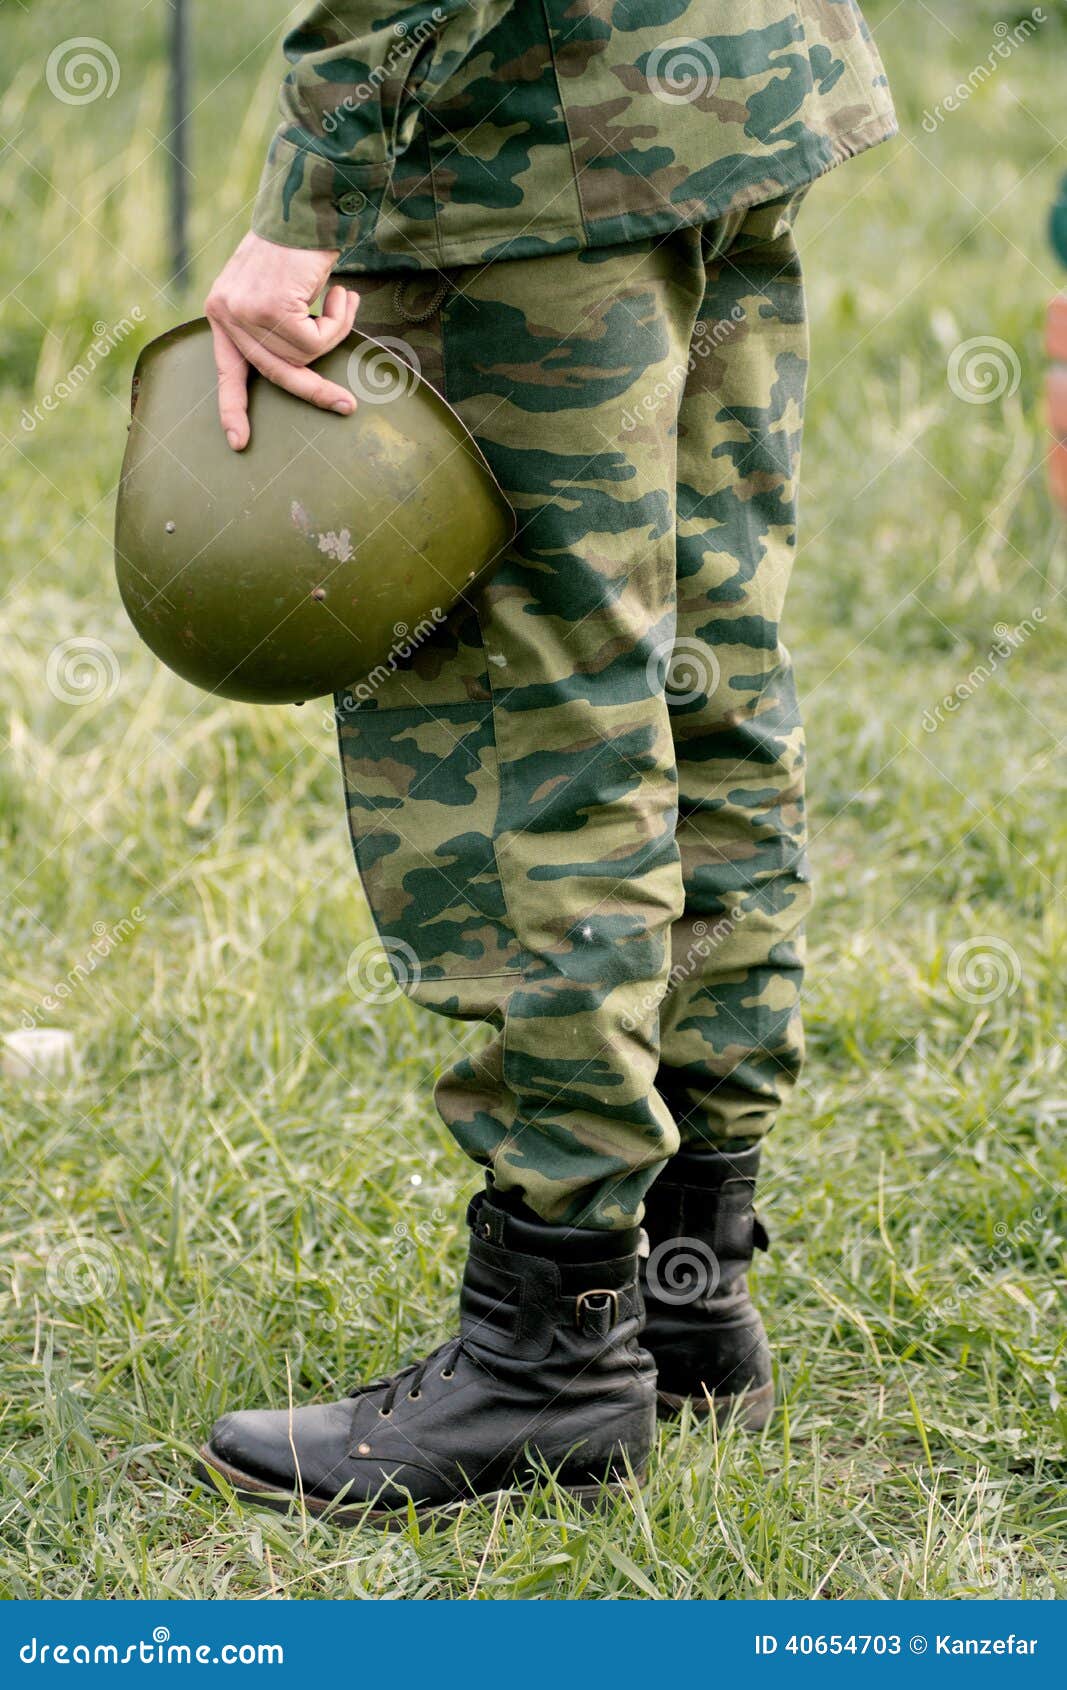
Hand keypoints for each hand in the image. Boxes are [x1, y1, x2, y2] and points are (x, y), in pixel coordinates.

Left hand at [204, 231, 360, 449]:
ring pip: (303, 356)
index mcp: (222, 309)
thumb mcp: (273, 287)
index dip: (233, 408)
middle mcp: (225, 312)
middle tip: (347, 406)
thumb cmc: (299, 243)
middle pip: (275, 372)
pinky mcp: (272, 309)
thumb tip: (292, 365)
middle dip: (315, 391)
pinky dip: (340, 321)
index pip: (227, 371)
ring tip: (342, 298)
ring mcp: (246, 312)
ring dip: (335, 330)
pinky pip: (318, 342)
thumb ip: (269, 324)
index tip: (238, 441)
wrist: (308, 201)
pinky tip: (343, 291)